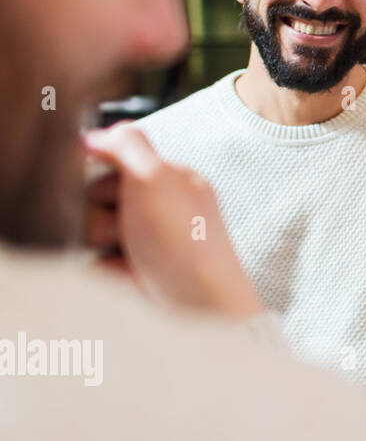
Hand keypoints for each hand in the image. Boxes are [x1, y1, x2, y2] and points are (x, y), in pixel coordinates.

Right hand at [83, 124, 261, 318]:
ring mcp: (146, 241)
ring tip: (132, 254)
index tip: (107, 180)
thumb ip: (128, 145)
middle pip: (96, 194)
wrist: (198, 307)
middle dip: (101, 209)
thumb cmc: (183, 242)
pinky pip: (95, 262)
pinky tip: (129, 276)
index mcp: (171, 180)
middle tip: (128, 224)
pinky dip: (105, 269)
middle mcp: (160, 207)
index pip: (116, 159)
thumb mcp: (156, 178)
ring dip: (102, 240)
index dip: (102, 170)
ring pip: (91, 228)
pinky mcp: (134, 273)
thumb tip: (99, 133)